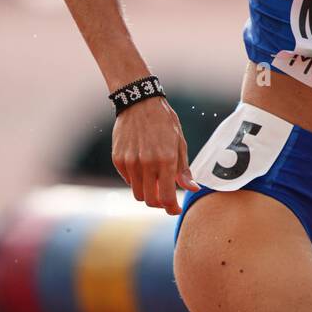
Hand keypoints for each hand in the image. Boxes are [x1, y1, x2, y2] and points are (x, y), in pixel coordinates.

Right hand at [112, 97, 200, 214]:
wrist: (139, 102)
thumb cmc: (164, 122)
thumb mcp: (179, 142)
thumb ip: (184, 169)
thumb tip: (192, 189)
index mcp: (166, 160)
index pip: (167, 197)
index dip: (172, 208)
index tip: (176, 209)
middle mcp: (146, 163)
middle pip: (150, 200)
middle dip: (159, 204)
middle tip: (167, 199)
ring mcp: (130, 162)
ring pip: (137, 193)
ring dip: (147, 193)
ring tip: (155, 182)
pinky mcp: (118, 159)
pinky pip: (128, 180)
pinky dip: (137, 180)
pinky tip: (144, 168)